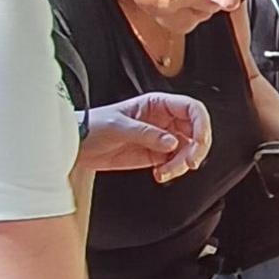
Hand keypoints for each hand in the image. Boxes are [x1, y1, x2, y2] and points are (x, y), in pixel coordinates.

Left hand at [79, 93, 211, 181]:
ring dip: (182, 164)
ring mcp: (161, 138)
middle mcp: (163, 120)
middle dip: (196, 148)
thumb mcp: (118, 126)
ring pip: (188, 150)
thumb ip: (147, 134)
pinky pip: (175, 163)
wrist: (76, 145)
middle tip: (189, 162)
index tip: (200, 141)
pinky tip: (159, 174)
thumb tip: (172, 142)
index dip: (201, 123)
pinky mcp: (156, 155)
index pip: (191, 109)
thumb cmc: (93, 126)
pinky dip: (172, 171)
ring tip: (166, 171)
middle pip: (196, 131)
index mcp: (157, 104)